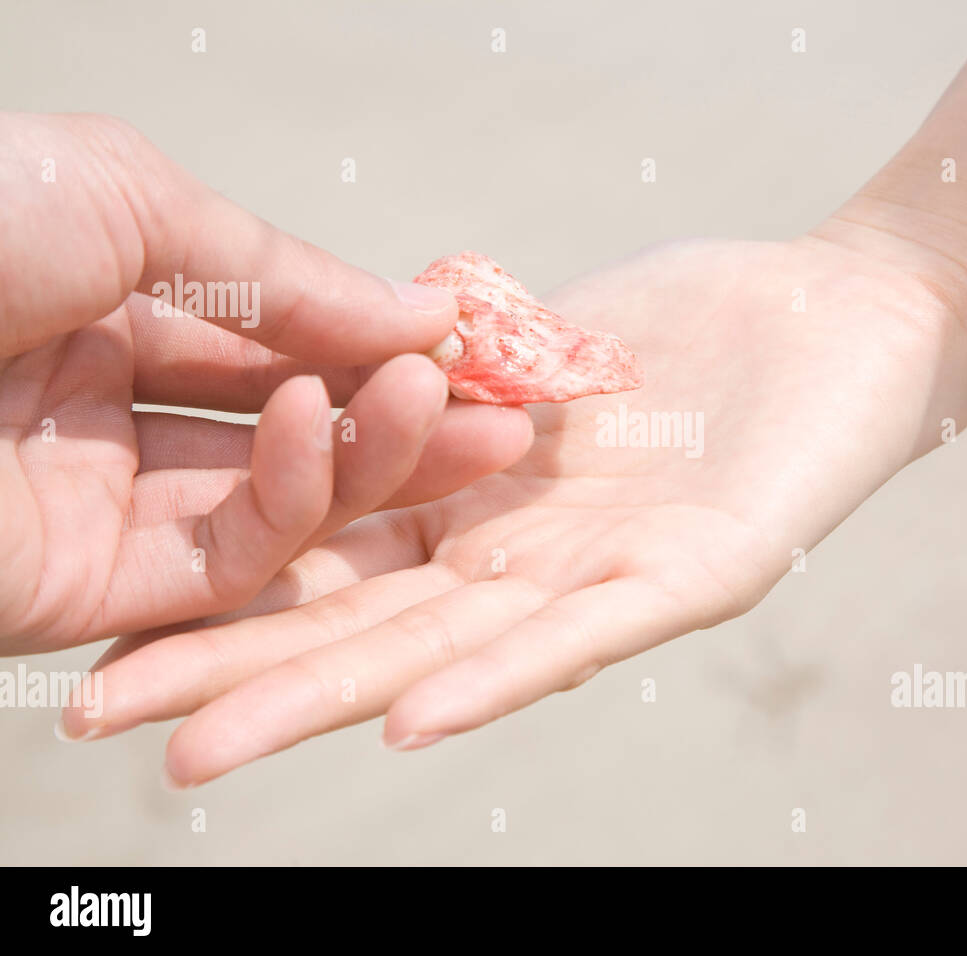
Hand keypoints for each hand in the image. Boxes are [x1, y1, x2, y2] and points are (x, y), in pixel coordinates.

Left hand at [0, 112, 532, 652]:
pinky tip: (326, 433)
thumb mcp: (131, 199)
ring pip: (276, 507)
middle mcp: (102, 405)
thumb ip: (288, 272)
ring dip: (375, 466)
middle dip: (401, 418)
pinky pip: (222, 572)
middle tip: (501, 408)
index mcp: (106, 297)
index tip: (469, 342)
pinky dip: (292, 510)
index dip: (375, 339)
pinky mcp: (80, 591)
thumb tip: (422, 311)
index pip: (277, 334)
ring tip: (456, 420)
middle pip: (289, 428)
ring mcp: (95, 503)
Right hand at [65, 225, 966, 784]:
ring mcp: (608, 578)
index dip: (226, 596)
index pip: (335, 564)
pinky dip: (497, 676)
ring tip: (213, 745)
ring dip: (334, 703)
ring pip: (454, 652)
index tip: (111, 623)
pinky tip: (410, 720)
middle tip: (106, 722)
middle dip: (240, 672)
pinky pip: (586, 635)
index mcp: (488, 511)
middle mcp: (532, 562)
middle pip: (368, 626)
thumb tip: (341, 375)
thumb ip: (451, 386)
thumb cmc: (694, 326)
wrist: (843, 313)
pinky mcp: (697, 577)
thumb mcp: (541, 348)